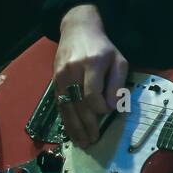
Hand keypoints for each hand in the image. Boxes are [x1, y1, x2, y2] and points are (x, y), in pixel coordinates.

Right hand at [53, 4, 127, 146]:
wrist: (78, 29)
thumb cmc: (103, 47)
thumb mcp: (118, 60)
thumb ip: (117, 84)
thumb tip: (113, 108)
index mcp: (91, 64)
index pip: (92, 93)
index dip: (100, 108)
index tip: (108, 113)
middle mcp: (72, 70)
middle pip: (78, 103)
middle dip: (87, 125)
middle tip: (93, 141)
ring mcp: (60, 75)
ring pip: (66, 106)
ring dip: (74, 128)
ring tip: (82, 143)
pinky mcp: (54, 80)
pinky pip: (59, 104)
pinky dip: (66, 120)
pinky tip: (71, 133)